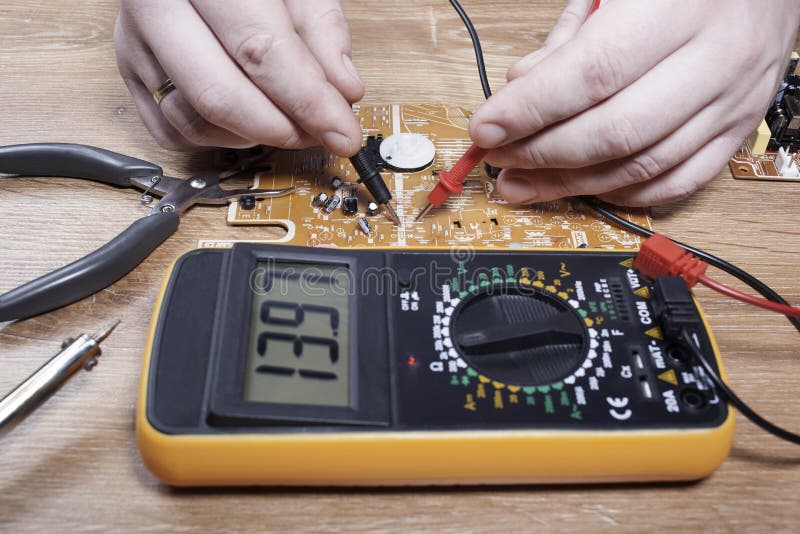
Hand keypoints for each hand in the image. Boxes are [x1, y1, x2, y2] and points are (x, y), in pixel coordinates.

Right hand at [114, 0, 363, 155]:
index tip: (341, 132)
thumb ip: (321, 29)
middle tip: (317, 134)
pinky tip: (246, 120)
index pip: (259, 51)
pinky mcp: (129, 70)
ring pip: (193, 120)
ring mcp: (135, 40)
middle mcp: (155, 5)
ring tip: (287, 118)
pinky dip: (216, 139)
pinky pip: (170, 131)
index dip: (307, 102)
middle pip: (217, 96)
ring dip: (251, 136)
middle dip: (279, 129)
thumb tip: (343, 90)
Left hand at [469, 0, 799, 205]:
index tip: (486, 130)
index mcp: (679, 6)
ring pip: (642, 165)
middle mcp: (715, 57)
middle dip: (542, 154)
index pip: (592, 73)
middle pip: (615, 130)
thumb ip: (570, 33)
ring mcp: (732, 101)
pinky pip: (677, 182)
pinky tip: (580, 189)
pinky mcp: (738, 131)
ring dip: (570, 184)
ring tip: (520, 185)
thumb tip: (520, 88)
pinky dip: (622, 195)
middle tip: (499, 160)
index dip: (530, 110)